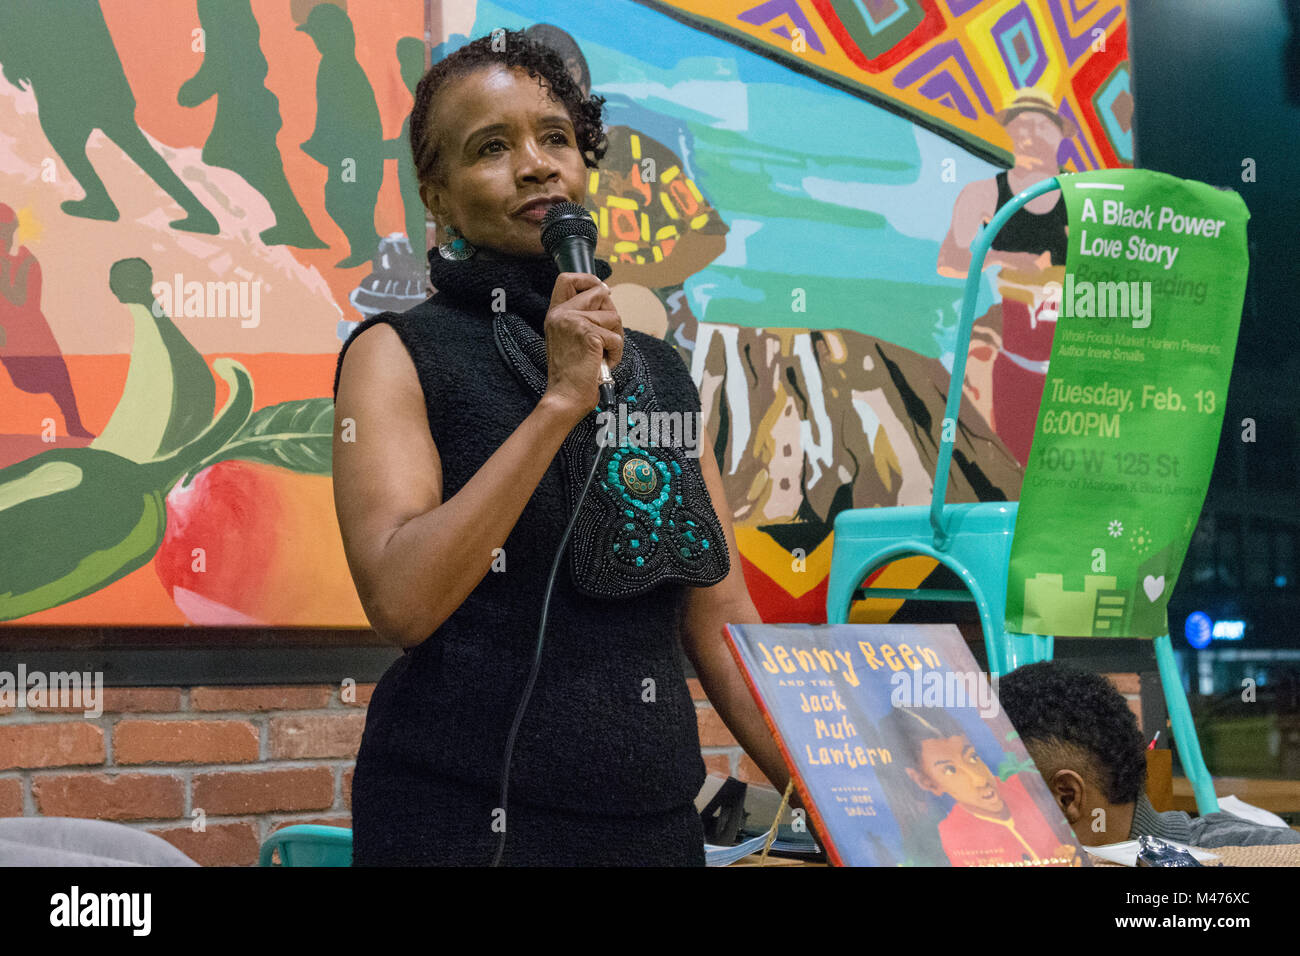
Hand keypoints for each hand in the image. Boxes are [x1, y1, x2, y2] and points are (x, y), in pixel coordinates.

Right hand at [541, 272, 622, 419]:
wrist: (565, 396)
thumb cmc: (571, 373)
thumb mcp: (569, 338)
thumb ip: (581, 316)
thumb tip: (606, 295)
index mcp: (555, 314)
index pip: (568, 279)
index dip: (589, 279)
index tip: (602, 290)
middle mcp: (561, 314)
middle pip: (599, 292)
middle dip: (611, 313)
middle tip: (605, 336)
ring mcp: (574, 322)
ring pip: (613, 316)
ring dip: (615, 337)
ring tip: (601, 354)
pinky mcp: (589, 334)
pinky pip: (617, 336)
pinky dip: (616, 353)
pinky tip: (602, 363)